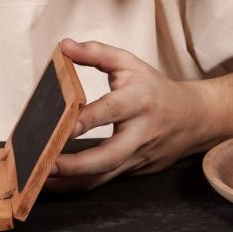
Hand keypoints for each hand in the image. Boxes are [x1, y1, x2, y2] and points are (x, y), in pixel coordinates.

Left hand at [47, 39, 205, 192]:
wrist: (192, 119)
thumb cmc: (153, 88)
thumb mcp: (128, 63)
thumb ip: (95, 52)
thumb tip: (63, 46)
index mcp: (138, 100)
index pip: (112, 110)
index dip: (90, 118)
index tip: (67, 125)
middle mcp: (139, 133)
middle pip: (109, 156)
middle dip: (76, 165)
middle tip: (46, 164)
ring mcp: (136, 157)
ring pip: (103, 177)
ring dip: (70, 182)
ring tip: (40, 180)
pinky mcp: (132, 171)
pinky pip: (103, 181)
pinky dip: (77, 185)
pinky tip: (52, 184)